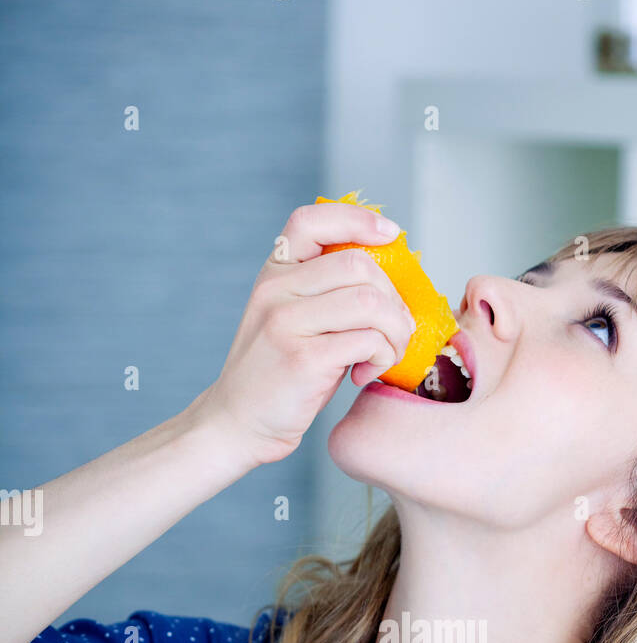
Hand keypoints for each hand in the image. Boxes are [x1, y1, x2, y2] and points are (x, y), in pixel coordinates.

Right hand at [192, 200, 415, 464]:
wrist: (236, 424)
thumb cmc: (278, 375)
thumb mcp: (292, 321)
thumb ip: (325, 294)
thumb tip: (391, 281)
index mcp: (274, 274)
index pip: (312, 220)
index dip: (358, 219)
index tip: (390, 234)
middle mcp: (276, 290)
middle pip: (359, 265)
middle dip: (394, 299)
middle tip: (394, 333)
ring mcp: (286, 323)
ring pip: (370, 302)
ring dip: (395, 331)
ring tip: (385, 355)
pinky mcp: (302, 359)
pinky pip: (367, 341)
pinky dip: (381, 357)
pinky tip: (365, 374)